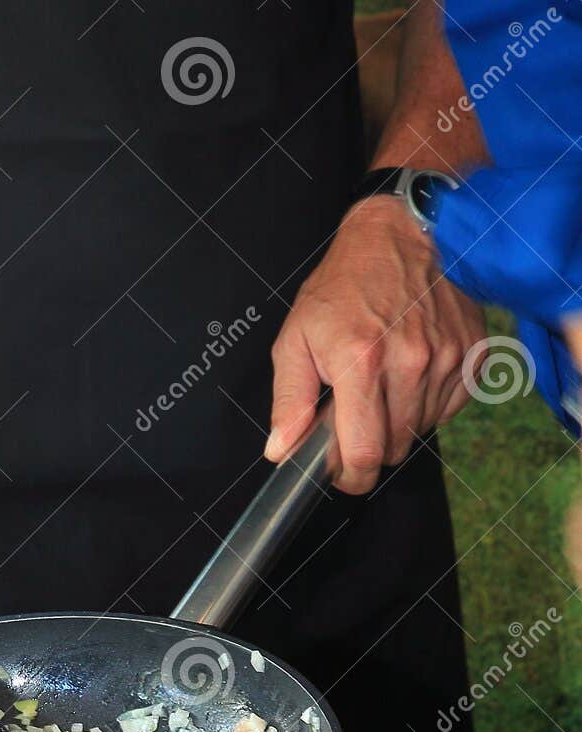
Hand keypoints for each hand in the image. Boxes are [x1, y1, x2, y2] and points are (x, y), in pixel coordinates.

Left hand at [267, 198, 486, 493]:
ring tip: (383, 380)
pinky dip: (427, 400)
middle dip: (371, 443)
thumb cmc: (345, 284)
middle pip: (394, 449)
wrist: (403, 231)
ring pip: (421, 429)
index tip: (342, 472)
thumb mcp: (297, 336)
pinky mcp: (472, 352)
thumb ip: (288, 400)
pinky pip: (448, 407)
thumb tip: (281, 451)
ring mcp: (446, 357)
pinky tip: (412, 370)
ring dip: (399, 420)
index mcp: (361, 361)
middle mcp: (410, 362)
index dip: (350, 476)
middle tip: (356, 411)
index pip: (365, 455)